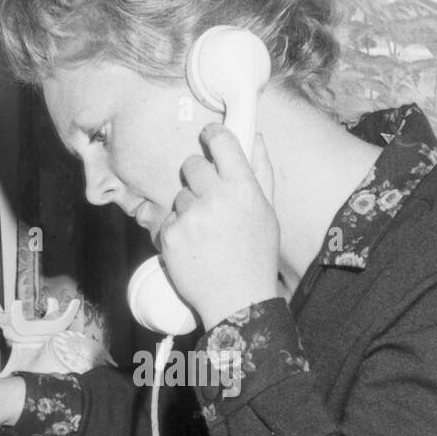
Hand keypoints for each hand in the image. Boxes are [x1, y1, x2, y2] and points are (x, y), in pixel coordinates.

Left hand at [160, 126, 279, 330]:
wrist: (238, 300)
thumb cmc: (256, 256)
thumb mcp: (268, 213)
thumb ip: (261, 172)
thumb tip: (255, 137)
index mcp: (243, 188)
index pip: (222, 142)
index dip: (213, 135)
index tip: (208, 136)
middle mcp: (216, 198)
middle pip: (191, 165)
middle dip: (196, 175)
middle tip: (207, 196)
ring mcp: (190, 217)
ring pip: (179, 196)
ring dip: (188, 209)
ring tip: (206, 235)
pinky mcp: (171, 236)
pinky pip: (169, 220)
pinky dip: (178, 232)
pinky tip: (194, 248)